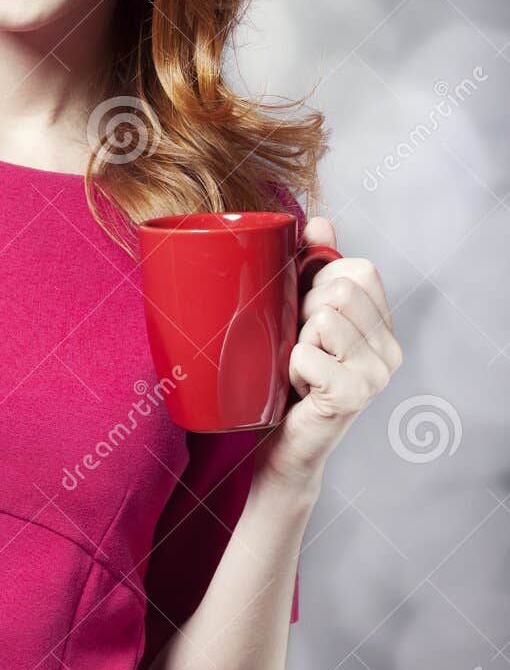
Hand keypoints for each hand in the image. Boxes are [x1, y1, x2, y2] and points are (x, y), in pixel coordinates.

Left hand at [255, 216, 403, 486]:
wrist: (279, 447)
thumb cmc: (284, 379)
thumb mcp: (297, 315)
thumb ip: (313, 267)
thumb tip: (320, 222)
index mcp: (382, 325)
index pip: (358, 269)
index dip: (318, 282)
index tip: (304, 317)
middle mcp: (390, 349)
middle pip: (340, 290)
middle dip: (303, 311)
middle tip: (298, 348)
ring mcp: (376, 375)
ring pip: (323, 318)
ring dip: (294, 340)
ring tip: (297, 368)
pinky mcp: (353, 396)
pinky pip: (306, 353)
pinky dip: (288, 368)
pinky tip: (297, 390)